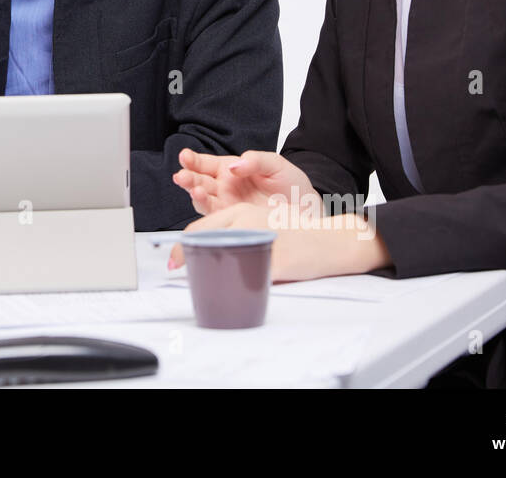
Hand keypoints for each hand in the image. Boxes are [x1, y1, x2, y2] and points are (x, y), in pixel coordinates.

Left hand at [166, 201, 390, 280]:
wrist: (332, 240)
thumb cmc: (295, 234)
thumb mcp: (260, 222)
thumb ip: (234, 231)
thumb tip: (204, 250)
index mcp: (242, 213)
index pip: (201, 227)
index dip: (183, 246)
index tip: (174, 261)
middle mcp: (248, 223)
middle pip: (206, 240)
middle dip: (187, 258)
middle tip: (178, 272)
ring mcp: (262, 243)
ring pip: (223, 259)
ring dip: (207, 272)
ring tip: (202, 282)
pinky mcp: (277, 263)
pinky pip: (249, 277)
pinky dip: (236, 285)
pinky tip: (231, 292)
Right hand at [173, 149, 316, 215]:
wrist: (306, 210)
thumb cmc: (290, 185)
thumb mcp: (276, 164)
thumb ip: (255, 160)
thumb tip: (234, 165)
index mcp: (231, 169)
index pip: (206, 163)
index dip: (193, 160)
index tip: (185, 156)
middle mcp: (224, 188)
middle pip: (199, 181)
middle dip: (188, 178)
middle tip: (182, 175)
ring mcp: (227, 206)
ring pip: (203, 200)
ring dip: (195, 194)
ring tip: (195, 189)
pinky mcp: (233, 222)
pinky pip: (215, 218)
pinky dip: (208, 212)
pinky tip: (204, 204)